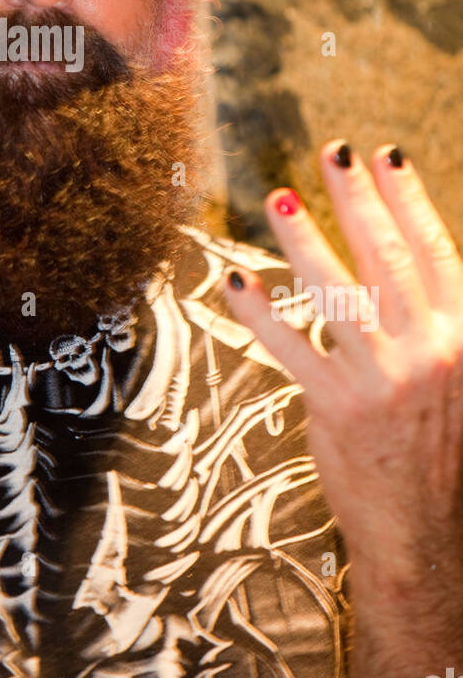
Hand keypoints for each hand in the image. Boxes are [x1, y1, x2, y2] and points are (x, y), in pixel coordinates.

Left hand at [222, 140, 462, 598]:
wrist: (420, 526)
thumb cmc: (432, 441)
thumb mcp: (455, 373)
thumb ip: (432, 315)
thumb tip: (399, 252)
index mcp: (462, 336)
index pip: (435, 251)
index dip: (409, 199)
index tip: (385, 156)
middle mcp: (428, 352)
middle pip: (386, 259)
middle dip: (357, 199)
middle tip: (331, 152)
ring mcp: (382, 380)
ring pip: (337, 294)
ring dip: (305, 241)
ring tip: (281, 198)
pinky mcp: (337, 407)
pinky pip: (291, 347)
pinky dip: (260, 312)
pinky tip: (237, 280)